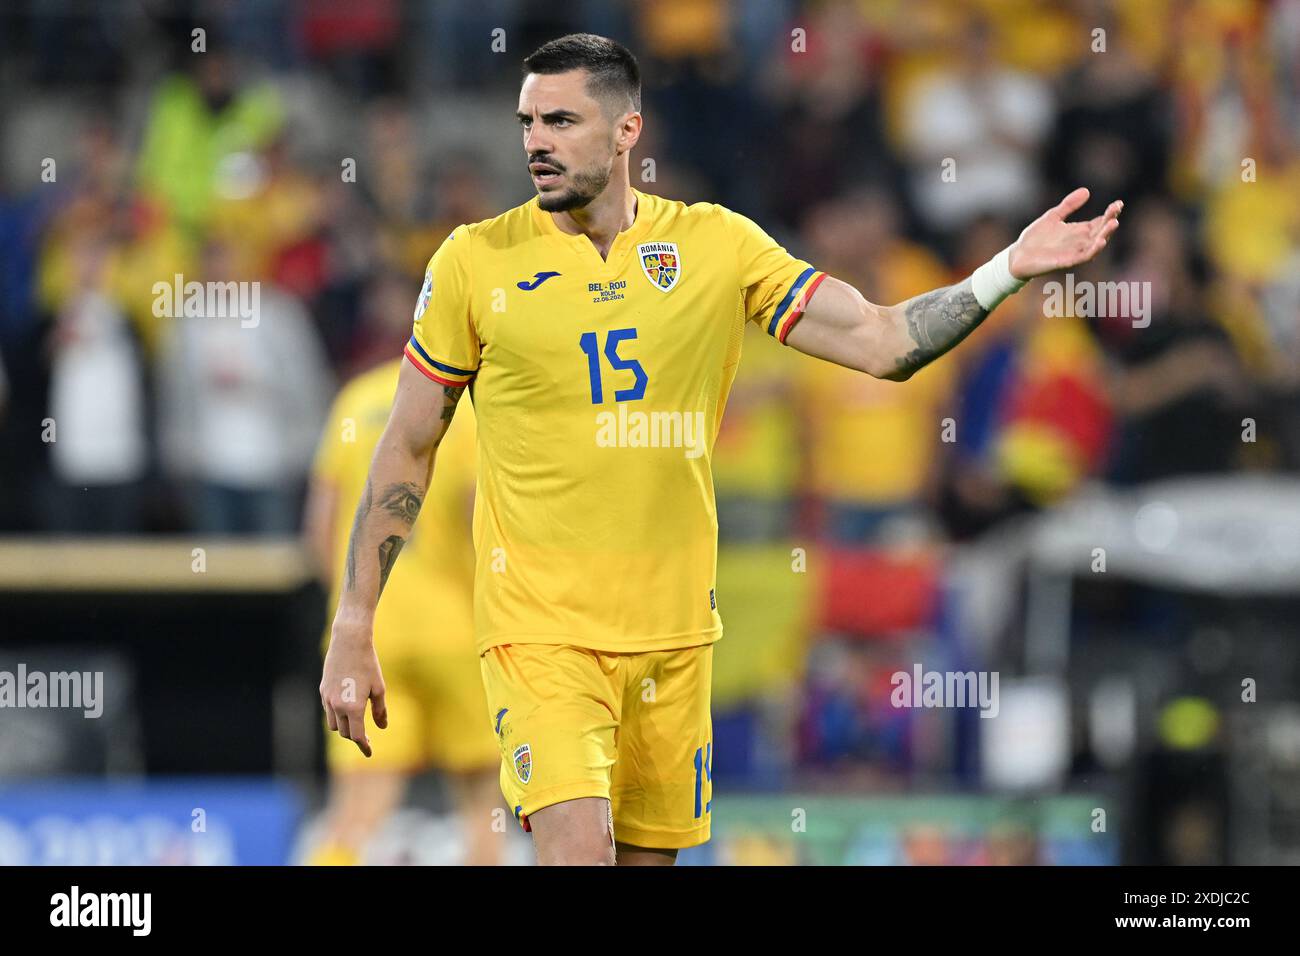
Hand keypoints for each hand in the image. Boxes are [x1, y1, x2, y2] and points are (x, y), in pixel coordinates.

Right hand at [320, 612, 386, 756]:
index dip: (364, 746)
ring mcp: (327, 698)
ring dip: (344, 727)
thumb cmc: (368, 664)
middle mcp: (337, 706)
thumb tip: (382, 727)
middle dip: (355, 737)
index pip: (357, 736)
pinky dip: (337, 715)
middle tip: (367, 738)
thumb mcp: (379, 688)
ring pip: (334, 724)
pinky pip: (328, 710)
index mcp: (353, 707)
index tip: (369, 753)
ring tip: (356, 724)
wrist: (349, 642)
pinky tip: (346, 709)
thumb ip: (380, 710)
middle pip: (345, 732)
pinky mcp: (323, 690)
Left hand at [1008, 188, 1122, 279]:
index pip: (1099, 221)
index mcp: (1078, 231)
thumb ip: (1069, 205)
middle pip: (1100, 231)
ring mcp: (1074, 252)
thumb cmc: (1035, 238)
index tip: (1118, 204)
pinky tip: (1101, 241)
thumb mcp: (1053, 216)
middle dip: (1110, 221)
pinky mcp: (1067, 262)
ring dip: (1105, 234)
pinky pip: (1084, 257)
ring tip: (1114, 223)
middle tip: (1116, 210)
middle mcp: (1080, 242)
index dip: (1110, 213)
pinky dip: (1093, 250)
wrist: (1018, 255)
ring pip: (1095, 244)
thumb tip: (1087, 191)